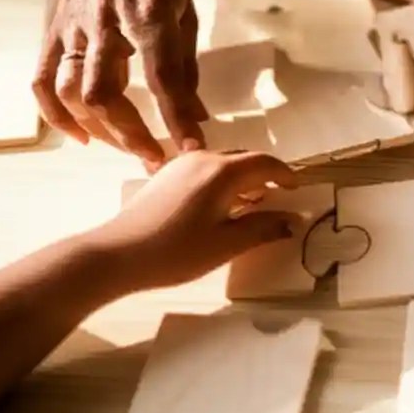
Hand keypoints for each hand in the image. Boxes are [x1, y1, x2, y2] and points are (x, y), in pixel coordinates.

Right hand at [34, 0, 208, 165]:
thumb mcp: (184, 7)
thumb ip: (186, 63)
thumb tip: (196, 114)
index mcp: (147, 13)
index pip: (162, 76)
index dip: (176, 117)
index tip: (191, 148)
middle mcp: (104, 24)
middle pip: (106, 94)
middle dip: (132, 135)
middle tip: (156, 160)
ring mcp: (71, 29)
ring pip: (72, 94)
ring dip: (99, 130)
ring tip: (126, 148)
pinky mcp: (51, 33)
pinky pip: (43, 83)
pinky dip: (57, 117)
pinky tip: (81, 137)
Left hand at [87, 151, 297, 291]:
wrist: (116, 254)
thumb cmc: (176, 252)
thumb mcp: (226, 245)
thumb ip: (263, 228)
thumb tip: (293, 220)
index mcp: (223, 172)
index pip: (265, 163)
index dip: (285, 174)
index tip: (297, 188)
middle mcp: (204, 158)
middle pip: (244, 158)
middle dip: (265, 174)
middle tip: (278, 196)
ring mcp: (181, 164)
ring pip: (223, 162)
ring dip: (242, 177)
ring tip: (251, 203)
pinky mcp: (166, 175)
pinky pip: (205, 168)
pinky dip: (222, 180)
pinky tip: (220, 205)